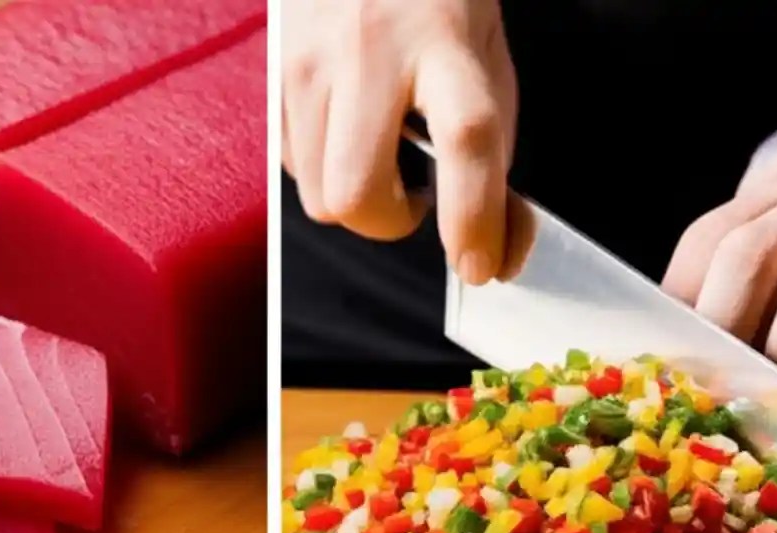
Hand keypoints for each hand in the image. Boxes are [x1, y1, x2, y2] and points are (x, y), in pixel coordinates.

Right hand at [281, 0, 525, 284]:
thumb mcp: (484, 60)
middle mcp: (367, 51)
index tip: (480, 263)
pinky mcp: (273, 76)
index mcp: (442, 40)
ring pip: (317, 195)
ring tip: (379, 159)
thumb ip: (495, 153)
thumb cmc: (432, 2)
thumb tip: (503, 243)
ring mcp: (308, 63)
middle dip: (389, 221)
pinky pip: (291, 167)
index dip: (471, 215)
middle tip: (414, 198)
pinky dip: (323, 171)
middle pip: (357, 193)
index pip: (465, 138)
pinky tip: (346, 133)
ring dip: (357, 199)